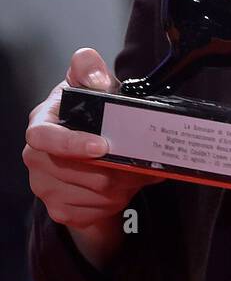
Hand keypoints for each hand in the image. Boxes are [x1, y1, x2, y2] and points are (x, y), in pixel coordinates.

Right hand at [23, 48, 166, 243]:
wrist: (83, 152)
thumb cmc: (86, 114)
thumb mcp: (88, 85)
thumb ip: (89, 69)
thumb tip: (96, 79)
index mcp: (41, 124)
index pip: (44, 138)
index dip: (72, 144)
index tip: (102, 147)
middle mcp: (36, 158)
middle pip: (84, 173)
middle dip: (120, 168)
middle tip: (144, 160)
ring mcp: (45, 188)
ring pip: (98, 194)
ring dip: (125, 184)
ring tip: (135, 170)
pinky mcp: (60, 211)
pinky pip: (99, 211)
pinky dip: (120, 200)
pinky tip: (124, 186)